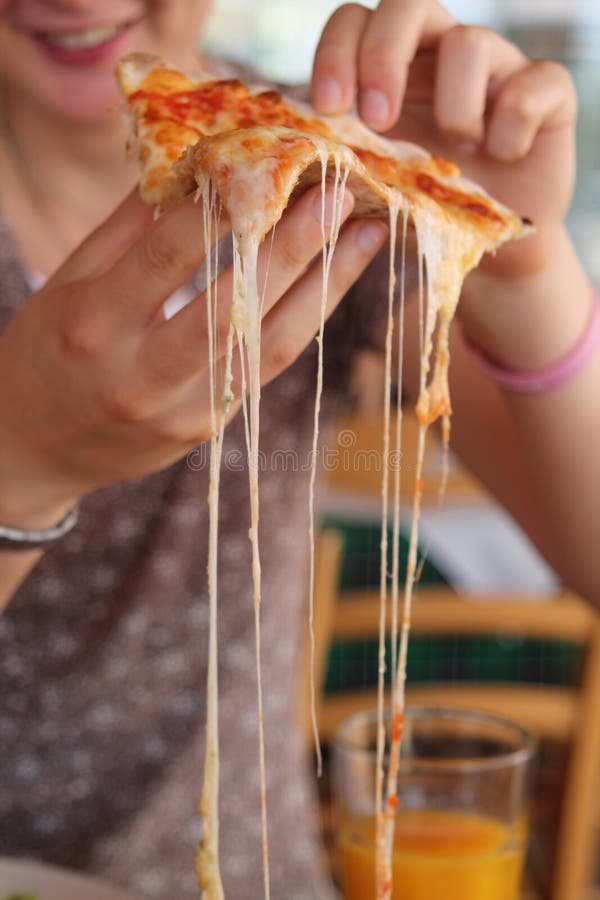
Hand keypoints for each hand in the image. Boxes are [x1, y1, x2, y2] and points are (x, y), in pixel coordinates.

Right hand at [0, 186, 387, 527]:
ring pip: (268, 347)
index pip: (166, 257)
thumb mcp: (65, 284)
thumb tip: (191, 169)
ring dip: (324, 288)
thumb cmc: (44, 354)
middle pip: (232, 306)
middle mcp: (141, 376)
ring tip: (365, 238)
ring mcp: (181, 412)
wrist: (33, 451)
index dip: (221, 209)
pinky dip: (303, 321)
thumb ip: (127, 231)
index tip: (267, 161)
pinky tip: (333, 282)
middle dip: (293, 246)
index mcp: (94, 326)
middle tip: (339, 192)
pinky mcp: (207, 431)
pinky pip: (265, 370)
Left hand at [312, 0, 576, 280]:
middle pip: (408, 4)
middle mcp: (440, 53)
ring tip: (458, 151)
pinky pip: (535, 84)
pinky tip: (505, 156)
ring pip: (470, 43)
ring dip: (455, 106)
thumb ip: (340, 157)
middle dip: (384, 58)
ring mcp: (496, 67)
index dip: (337, 53)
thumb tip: (294, 146)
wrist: (487, 244)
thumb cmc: (423, 207)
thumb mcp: (373, 182)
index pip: (354, 22)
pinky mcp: (546, 92)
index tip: (330, 109)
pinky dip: (513, 126)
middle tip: (378, 121)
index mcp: (391, 68)